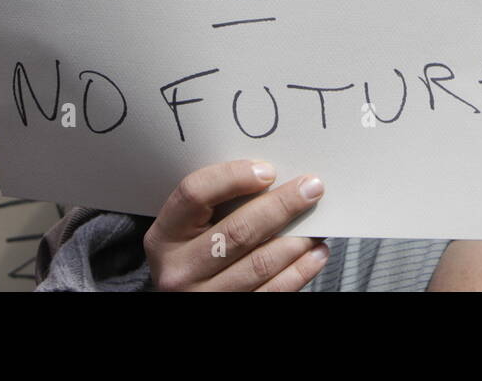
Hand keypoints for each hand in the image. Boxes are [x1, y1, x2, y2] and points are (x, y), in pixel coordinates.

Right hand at [144, 159, 328, 290]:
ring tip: (317, 225)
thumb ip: (217, 207)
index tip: (268, 171)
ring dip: (296, 241)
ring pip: (260, 263)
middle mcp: (179, 270)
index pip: (194, 194)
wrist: (185, 297)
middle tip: (311, 188)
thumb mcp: (187, 231)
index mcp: (164, 237)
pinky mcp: (230, 312)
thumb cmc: (193, 256)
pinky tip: (315, 254)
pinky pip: (273, 291)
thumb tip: (273, 180)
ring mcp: (203, 296)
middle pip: (237, 230)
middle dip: (281, 206)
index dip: (232, 177)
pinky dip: (300, 271)